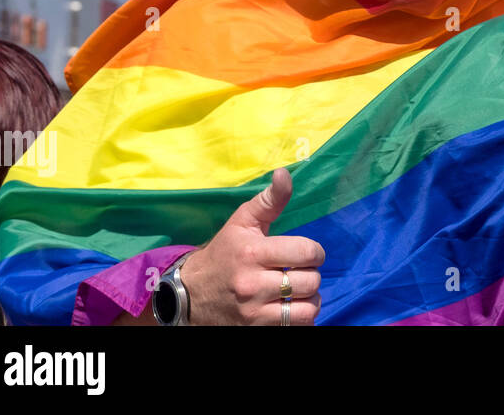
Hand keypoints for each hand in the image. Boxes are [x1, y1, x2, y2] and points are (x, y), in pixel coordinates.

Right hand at [180, 168, 324, 324]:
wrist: (188, 295)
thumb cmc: (223, 253)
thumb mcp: (242, 222)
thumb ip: (269, 200)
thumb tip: (284, 173)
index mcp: (252, 252)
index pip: (306, 252)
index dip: (314, 252)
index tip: (306, 253)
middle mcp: (252, 284)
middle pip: (310, 280)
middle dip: (311, 274)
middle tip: (300, 271)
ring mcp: (253, 312)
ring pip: (308, 307)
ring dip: (310, 298)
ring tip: (299, 291)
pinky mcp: (254, 330)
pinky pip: (298, 326)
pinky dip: (303, 317)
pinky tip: (294, 306)